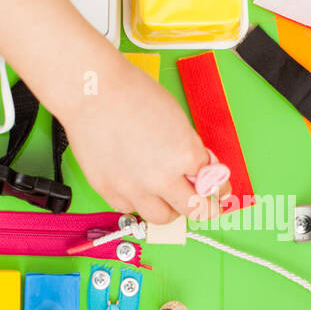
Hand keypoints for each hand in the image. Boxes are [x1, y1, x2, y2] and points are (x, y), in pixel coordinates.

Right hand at [59, 56, 212, 224]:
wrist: (91, 91)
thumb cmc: (132, 94)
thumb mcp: (177, 118)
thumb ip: (190, 148)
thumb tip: (201, 168)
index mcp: (185, 155)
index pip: (213, 184)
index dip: (218, 186)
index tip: (219, 191)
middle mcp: (162, 178)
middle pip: (193, 210)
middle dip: (202, 207)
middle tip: (202, 204)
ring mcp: (134, 188)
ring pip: (161, 217)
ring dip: (170, 210)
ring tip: (167, 198)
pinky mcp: (109, 190)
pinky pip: (130, 209)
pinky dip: (137, 202)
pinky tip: (138, 189)